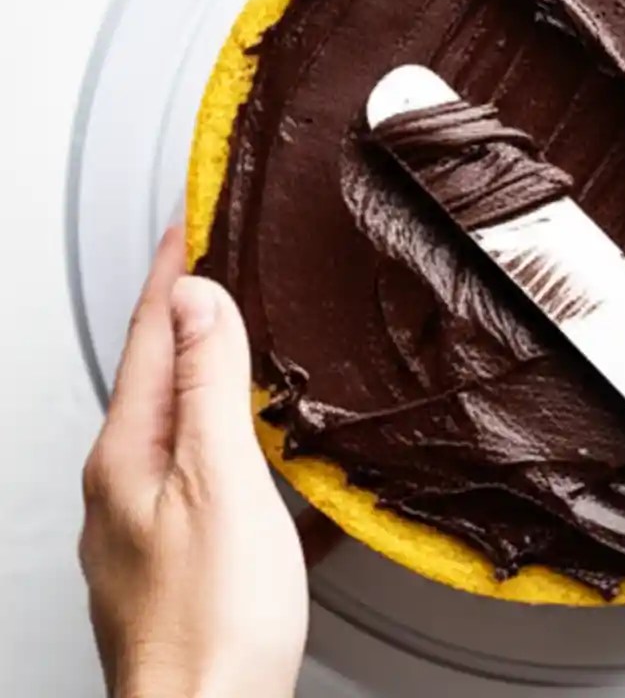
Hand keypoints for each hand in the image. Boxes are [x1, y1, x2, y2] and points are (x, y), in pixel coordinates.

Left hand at [79, 227, 307, 696]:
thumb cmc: (213, 620)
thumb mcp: (219, 480)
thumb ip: (206, 385)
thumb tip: (193, 300)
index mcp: (128, 455)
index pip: (146, 336)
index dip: (168, 274)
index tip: (185, 222)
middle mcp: (124, 488)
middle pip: (156, 381)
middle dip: (185, 322)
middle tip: (213, 274)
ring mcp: (148, 530)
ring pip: (185, 435)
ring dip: (216, 387)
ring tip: (249, 356)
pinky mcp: (180, 567)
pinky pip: (212, 488)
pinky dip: (243, 459)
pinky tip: (280, 475)